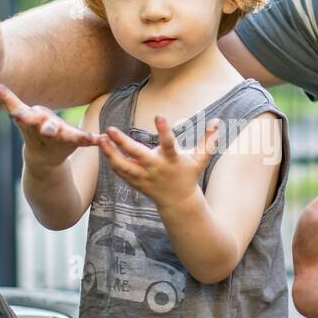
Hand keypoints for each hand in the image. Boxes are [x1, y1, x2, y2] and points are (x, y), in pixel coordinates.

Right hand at [0, 83, 102, 167]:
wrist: (43, 158)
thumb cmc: (33, 130)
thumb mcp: (22, 115)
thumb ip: (9, 100)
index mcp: (33, 123)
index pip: (27, 119)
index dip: (23, 117)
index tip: (17, 115)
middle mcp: (47, 131)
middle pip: (47, 129)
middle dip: (48, 129)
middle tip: (48, 130)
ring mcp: (62, 138)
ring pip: (70, 136)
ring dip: (78, 137)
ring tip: (91, 138)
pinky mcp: (74, 141)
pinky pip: (86, 139)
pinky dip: (95, 139)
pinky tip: (103, 137)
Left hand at [97, 116, 220, 209]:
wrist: (178, 202)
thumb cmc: (189, 176)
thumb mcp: (201, 159)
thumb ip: (209, 140)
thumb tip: (218, 121)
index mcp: (172, 160)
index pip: (169, 143)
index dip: (165, 130)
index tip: (159, 115)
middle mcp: (156, 168)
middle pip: (137, 155)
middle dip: (123, 142)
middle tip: (110, 129)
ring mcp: (144, 177)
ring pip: (123, 165)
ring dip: (110, 153)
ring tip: (99, 139)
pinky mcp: (136, 183)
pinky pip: (120, 172)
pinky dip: (111, 162)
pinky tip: (102, 149)